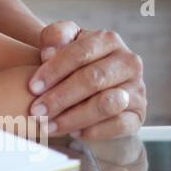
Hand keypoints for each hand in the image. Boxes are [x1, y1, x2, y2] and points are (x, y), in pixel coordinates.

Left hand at [27, 22, 146, 140]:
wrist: (95, 88)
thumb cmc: (72, 63)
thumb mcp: (62, 43)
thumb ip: (54, 37)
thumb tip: (48, 52)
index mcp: (108, 40)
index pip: (80, 53)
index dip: (54, 70)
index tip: (32, 87)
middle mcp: (128, 62)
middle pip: (93, 79)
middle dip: (60, 97)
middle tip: (36, 112)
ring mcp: (136, 89)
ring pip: (106, 104)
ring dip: (74, 117)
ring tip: (49, 125)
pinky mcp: (138, 114)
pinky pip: (119, 125)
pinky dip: (94, 131)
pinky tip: (73, 133)